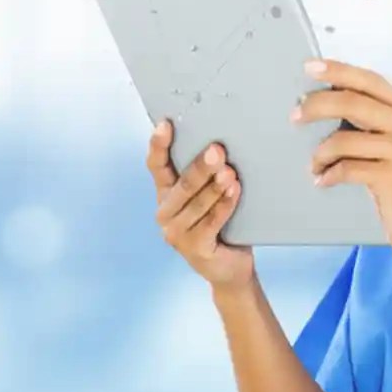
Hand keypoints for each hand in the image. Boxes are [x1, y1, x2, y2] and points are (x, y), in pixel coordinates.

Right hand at [146, 119, 255, 292]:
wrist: (230, 267)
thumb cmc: (222, 223)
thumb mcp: (211, 195)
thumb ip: (210, 175)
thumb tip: (224, 144)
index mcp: (166, 193)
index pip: (156, 166)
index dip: (159, 145)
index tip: (166, 124)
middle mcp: (165, 212)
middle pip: (182, 184)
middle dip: (200, 166)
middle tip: (218, 150)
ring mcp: (176, 233)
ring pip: (197, 203)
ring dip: (215, 187)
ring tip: (229, 172)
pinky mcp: (194, 249)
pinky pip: (211, 222)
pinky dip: (224, 205)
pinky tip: (235, 191)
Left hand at [294, 59, 391, 261]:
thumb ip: (376, 124)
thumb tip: (328, 106)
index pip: (370, 81)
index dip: (339, 70)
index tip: (311, 66)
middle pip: (352, 101)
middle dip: (317, 105)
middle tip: (295, 114)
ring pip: (344, 138)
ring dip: (320, 153)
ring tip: (315, 165)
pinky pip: (346, 168)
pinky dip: (329, 175)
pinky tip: (324, 181)